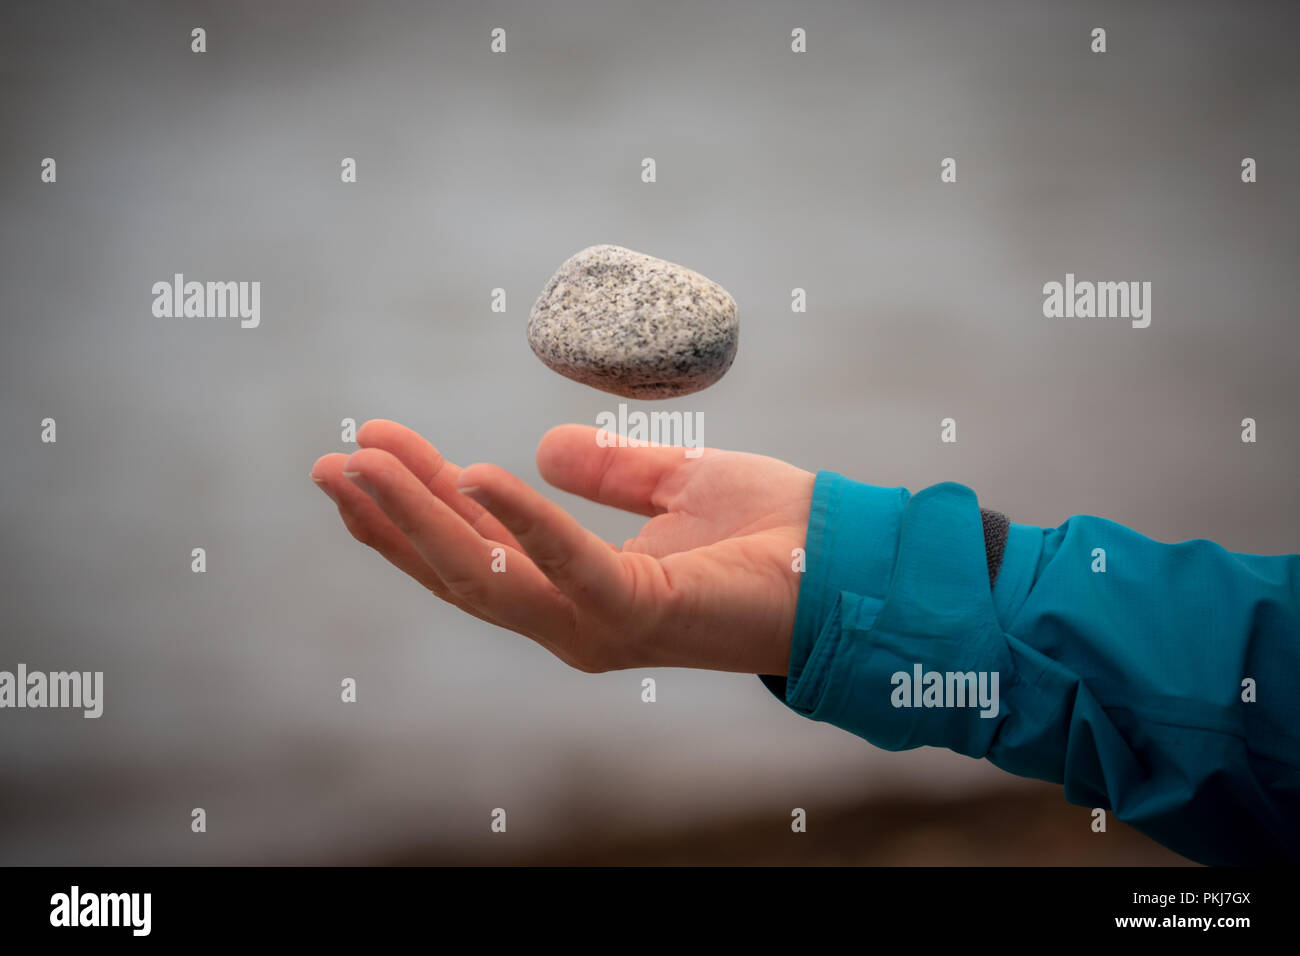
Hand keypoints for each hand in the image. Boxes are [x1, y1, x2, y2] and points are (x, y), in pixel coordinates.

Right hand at [310, 420, 813, 674]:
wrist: (850, 565)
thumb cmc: (773, 533)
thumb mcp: (674, 483)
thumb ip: (609, 473)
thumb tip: (544, 445)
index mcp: (577, 587)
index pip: (476, 546)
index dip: (416, 504)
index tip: (366, 449)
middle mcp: (574, 617)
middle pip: (459, 566)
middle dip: (392, 514)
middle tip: (331, 458)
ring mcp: (600, 624)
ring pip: (486, 575)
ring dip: (421, 516)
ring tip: (364, 462)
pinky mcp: (639, 615)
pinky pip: (566, 567)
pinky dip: (520, 522)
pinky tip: (474, 473)